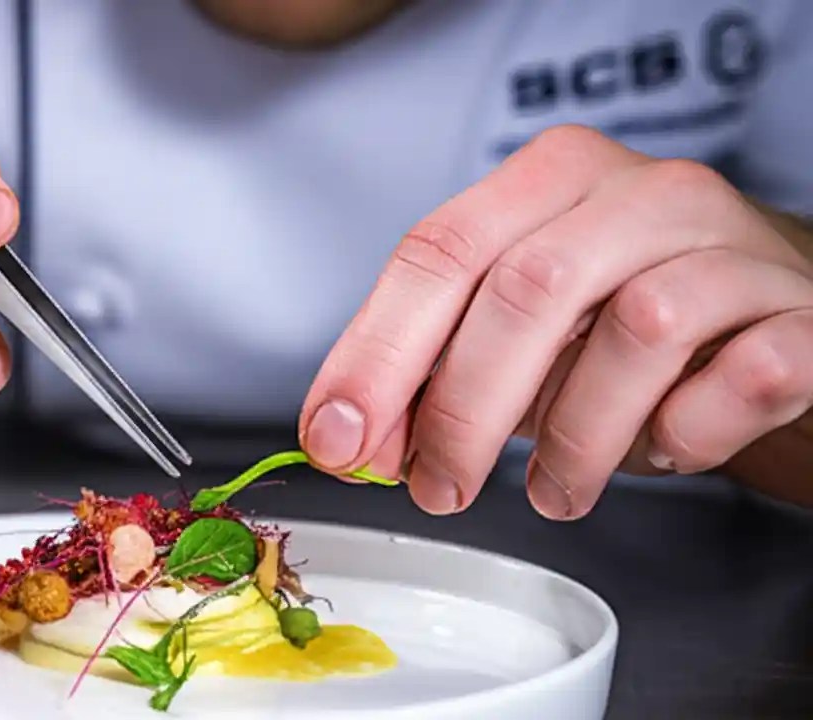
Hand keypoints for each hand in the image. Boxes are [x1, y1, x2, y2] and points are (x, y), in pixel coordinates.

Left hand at [300, 125, 812, 518]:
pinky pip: (741, 377)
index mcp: (550, 180)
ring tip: (553, 490)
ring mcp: (730, 244)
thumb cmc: (628, 321)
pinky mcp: (800, 314)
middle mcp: (641, 193)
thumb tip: (353, 436)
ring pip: (637, 331)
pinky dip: (687, 433)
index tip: (338, 437)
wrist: (773, 316)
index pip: (440, 251)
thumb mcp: (521, 332)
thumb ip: (436, 369)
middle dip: (463, 409)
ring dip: (576, 439)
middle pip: (526, 288)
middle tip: (439, 487)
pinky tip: (664, 447)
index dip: (376, 352)